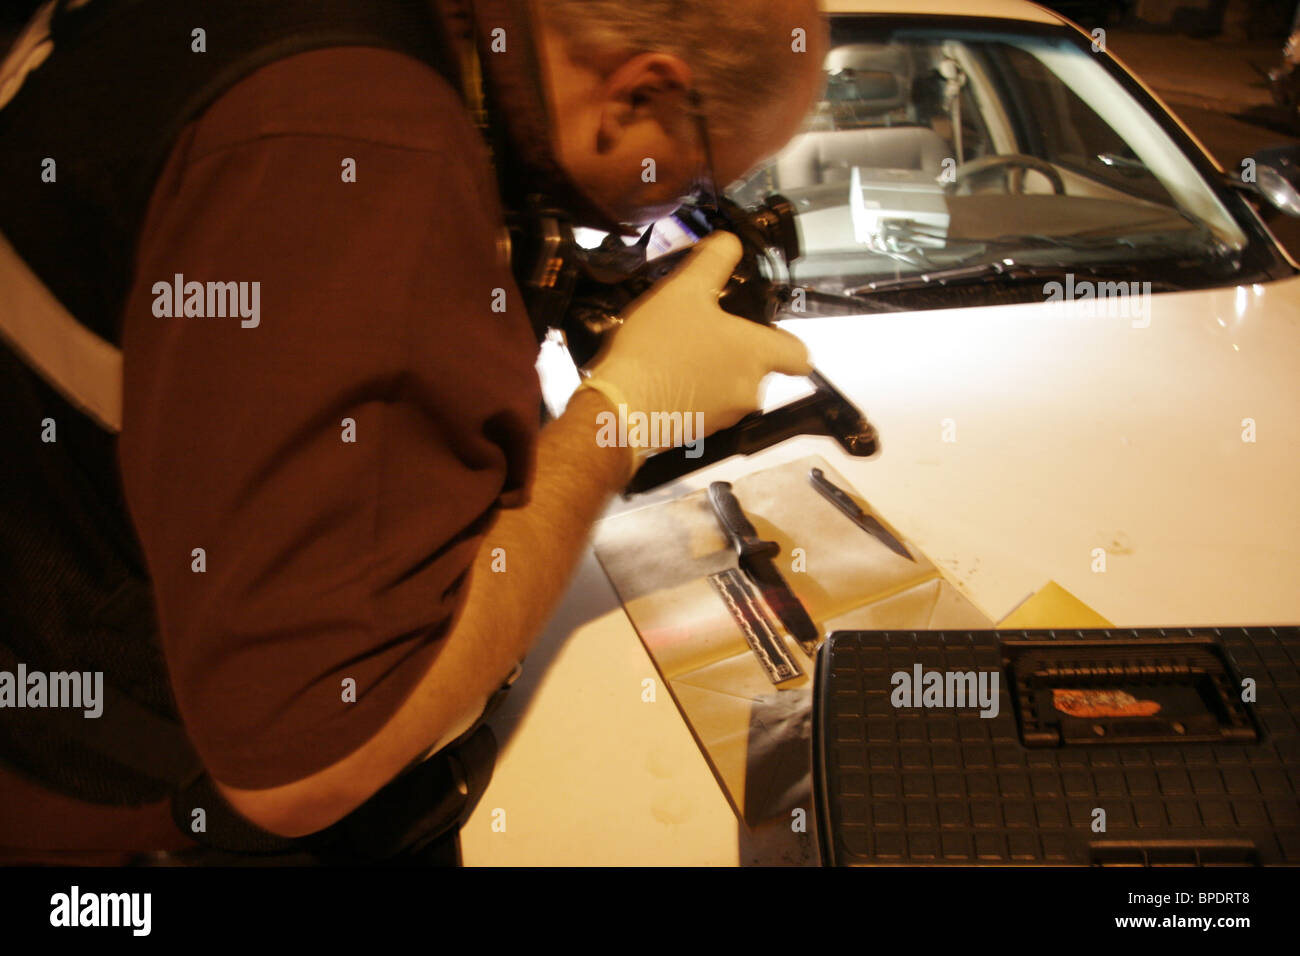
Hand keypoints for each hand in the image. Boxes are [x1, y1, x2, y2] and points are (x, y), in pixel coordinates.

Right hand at [580, 232, 810, 470]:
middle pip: (758, 368)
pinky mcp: (700, 432)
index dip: (788, 342)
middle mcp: (749, 390)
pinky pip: (706, 407)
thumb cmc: (657, 348)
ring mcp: (726, 416)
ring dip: (712, 371)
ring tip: (676, 352)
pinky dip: (693, 392)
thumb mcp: (683, 290)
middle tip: (703, 331)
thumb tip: (729, 242)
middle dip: (735, 351)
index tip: (768, 332)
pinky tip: (664, 376)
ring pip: (731, 387)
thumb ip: (714, 261)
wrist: (620, 409)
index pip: (800, 356)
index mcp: (756, 355)